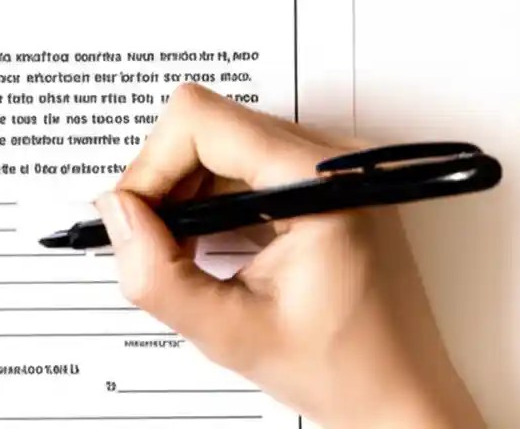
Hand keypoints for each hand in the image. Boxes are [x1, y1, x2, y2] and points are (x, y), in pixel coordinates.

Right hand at [96, 84, 484, 428]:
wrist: (403, 397)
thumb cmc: (345, 371)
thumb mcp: (231, 334)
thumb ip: (158, 275)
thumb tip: (116, 213)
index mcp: (318, 182)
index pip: (200, 121)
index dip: (150, 165)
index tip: (135, 219)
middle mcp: (331, 158)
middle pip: (208, 124)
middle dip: (164, 181)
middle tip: (153, 244)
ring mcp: (331, 165)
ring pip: (222, 140)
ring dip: (186, 191)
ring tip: (184, 252)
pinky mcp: (324, 179)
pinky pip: (246, 161)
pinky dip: (212, 197)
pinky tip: (212, 246)